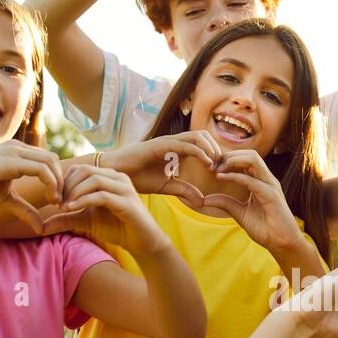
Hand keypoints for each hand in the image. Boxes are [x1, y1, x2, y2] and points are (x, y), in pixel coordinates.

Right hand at [0, 141, 62, 233]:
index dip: (57, 180)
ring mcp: (15, 151)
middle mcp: (19, 148)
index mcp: (18, 153)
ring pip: (50, 162)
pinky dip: (50, 184)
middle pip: (53, 160)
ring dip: (58, 183)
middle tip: (59, 202)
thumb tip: (41, 228)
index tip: (56, 200)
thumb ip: (25, 210)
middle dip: (62, 181)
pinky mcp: (12, 160)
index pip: (48, 161)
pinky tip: (48, 198)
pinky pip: (41, 169)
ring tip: (55, 201)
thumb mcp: (6, 200)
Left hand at [42, 167, 170, 255]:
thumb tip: (41, 226)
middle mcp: (117, 177)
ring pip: (92, 179)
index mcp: (108, 177)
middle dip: (66, 185)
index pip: (80, 169)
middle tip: (56, 203)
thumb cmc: (117, 229)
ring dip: (73, 192)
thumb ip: (65, 219)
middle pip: (84, 170)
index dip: (63, 182)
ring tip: (63, 207)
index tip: (54, 200)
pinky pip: (101, 195)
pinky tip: (71, 210)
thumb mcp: (85, 222)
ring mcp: (124, 187)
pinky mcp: (127, 201)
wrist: (142, 243)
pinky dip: (83, 201)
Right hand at [96, 132, 217, 209]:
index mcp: (177, 150)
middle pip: (203, 136)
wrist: (115, 174)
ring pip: (197, 136)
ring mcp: (167, 142)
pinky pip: (185, 144)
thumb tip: (202, 201)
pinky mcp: (160, 145)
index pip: (203, 144)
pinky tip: (206, 164)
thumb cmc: (138, 178)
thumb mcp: (167, 187)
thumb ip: (184, 190)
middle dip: (217, 149)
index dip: (216, 155)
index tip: (222, 172)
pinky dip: (200, 152)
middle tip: (222, 167)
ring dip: (211, 148)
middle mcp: (174, 142)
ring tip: (215, 165)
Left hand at [204, 150, 305, 253]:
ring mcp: (270, 185)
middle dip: (229, 156)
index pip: (246, 159)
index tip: (211, 168)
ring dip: (232, 161)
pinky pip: (251, 180)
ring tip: (217, 170)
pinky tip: (220, 178)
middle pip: (249, 154)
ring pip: (252, 159)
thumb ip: (225, 203)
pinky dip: (234, 176)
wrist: (281, 243)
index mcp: (261, 181)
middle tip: (212, 166)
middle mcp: (267, 180)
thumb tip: (205, 199)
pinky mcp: (271, 195)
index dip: (228, 159)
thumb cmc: (265, 229)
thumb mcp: (240, 213)